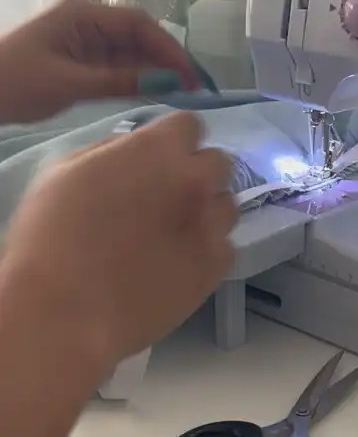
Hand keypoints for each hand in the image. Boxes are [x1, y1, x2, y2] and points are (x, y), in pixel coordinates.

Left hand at [0, 0, 198, 123]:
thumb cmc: (14, 83)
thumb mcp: (68, 84)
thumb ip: (118, 82)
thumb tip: (166, 83)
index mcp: (82, 14)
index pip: (137, 23)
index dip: (168, 47)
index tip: (189, 74)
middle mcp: (86, 22)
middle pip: (137, 36)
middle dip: (165, 59)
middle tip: (192, 88)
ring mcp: (81, 42)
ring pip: (128, 53)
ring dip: (153, 71)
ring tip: (180, 94)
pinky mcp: (76, 62)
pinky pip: (114, 68)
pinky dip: (134, 80)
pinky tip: (153, 94)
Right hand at [2, 113, 236, 376]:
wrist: (64, 311)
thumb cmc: (51, 236)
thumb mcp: (66, 171)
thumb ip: (111, 152)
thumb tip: (133, 153)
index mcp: (158, 150)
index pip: (189, 125)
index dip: (173, 141)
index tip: (157, 159)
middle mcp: (195, 181)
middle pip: (218, 163)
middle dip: (196, 173)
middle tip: (165, 197)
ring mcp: (210, 226)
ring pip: (227, 205)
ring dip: (206, 211)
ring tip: (175, 233)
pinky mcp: (215, 269)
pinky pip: (225, 248)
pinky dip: (207, 251)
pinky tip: (179, 264)